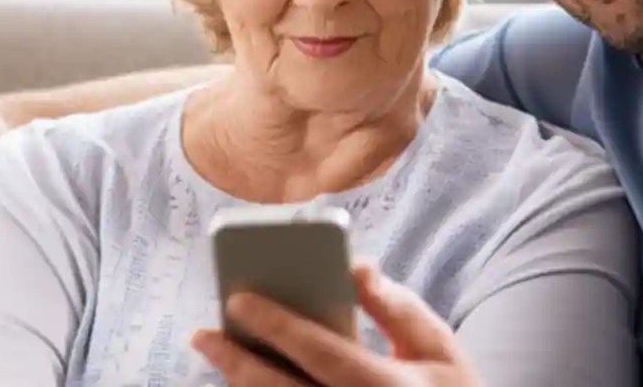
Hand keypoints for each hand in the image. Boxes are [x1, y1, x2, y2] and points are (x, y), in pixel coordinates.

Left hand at [192, 264, 480, 386]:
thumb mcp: (439, 347)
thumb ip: (397, 307)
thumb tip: (355, 266)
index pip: (325, 353)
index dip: (280, 325)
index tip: (239, 299)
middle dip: (238, 362)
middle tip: (203, 333)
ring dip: (241, 385)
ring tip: (216, 352)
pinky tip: (244, 378)